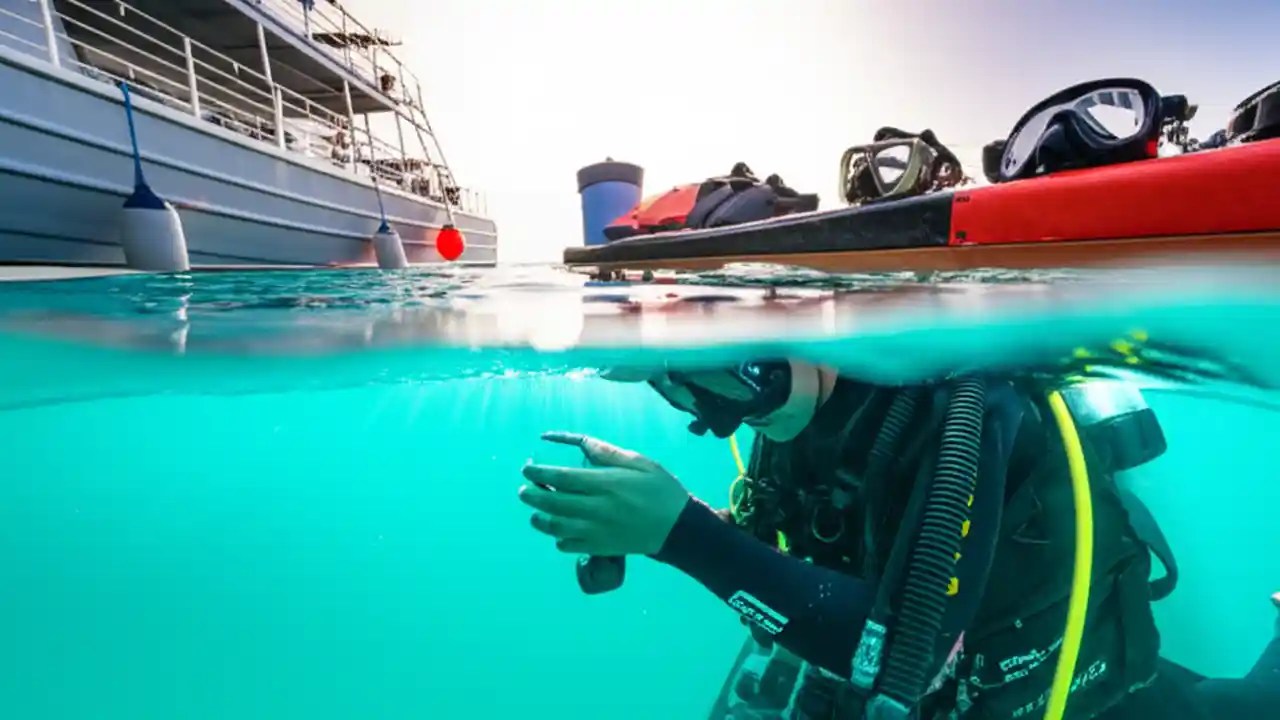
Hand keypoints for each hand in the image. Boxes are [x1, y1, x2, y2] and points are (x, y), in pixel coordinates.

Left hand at [518, 432, 690, 555]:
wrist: (679, 527)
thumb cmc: (660, 489)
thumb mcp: (639, 461)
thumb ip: (606, 452)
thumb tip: (580, 442)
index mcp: (605, 484)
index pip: (561, 477)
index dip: (539, 473)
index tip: (526, 469)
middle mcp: (596, 508)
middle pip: (552, 502)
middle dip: (532, 495)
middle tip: (524, 490)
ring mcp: (596, 531)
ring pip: (555, 527)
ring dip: (540, 519)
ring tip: (535, 512)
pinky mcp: (599, 547)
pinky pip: (568, 546)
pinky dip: (558, 538)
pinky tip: (559, 531)